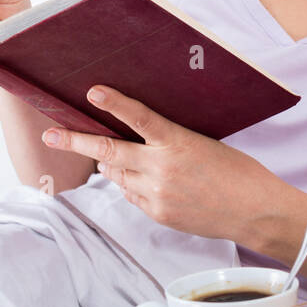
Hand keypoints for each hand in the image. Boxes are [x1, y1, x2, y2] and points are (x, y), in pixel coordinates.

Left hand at [43, 84, 276, 241]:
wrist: (255, 212)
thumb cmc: (239, 172)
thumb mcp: (206, 145)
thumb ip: (171, 143)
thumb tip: (140, 143)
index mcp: (178, 144)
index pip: (140, 118)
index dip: (115, 104)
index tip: (92, 92)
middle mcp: (162, 170)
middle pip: (109, 152)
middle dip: (76, 141)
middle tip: (51, 134)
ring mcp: (157, 195)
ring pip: (117, 174)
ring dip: (110, 163)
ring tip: (106, 156)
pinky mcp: (158, 214)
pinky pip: (133, 195)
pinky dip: (132, 184)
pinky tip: (144, 181)